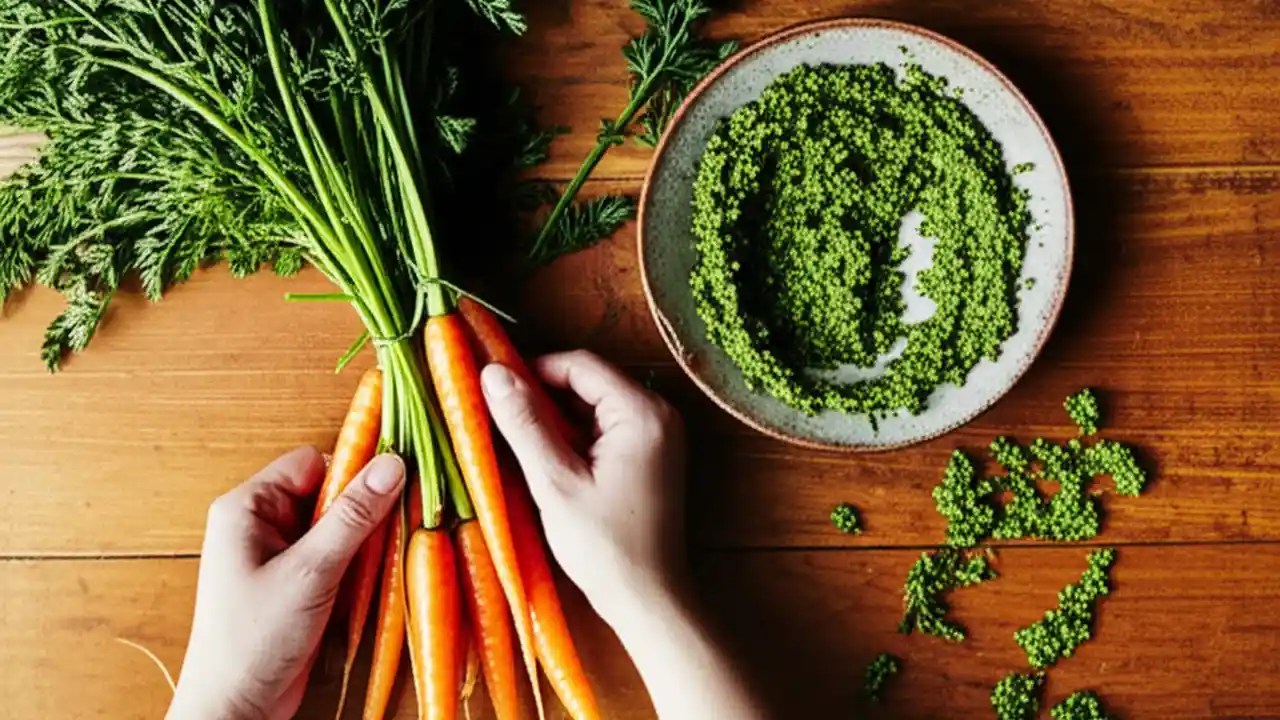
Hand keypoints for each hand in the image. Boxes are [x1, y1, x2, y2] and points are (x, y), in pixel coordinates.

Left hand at [168, 447, 404, 719]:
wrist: (234, 710)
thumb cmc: (254, 640)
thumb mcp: (310, 572)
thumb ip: (353, 516)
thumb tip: (393, 463)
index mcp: (248, 508)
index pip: (312, 463)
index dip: (351, 471)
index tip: (393, 486)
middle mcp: (261, 524)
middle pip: (328, 493)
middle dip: (362, 512)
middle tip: (395, 529)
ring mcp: (278, 556)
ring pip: (338, 527)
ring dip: (363, 543)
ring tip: (381, 563)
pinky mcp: (296, 583)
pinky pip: (337, 557)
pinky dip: (358, 567)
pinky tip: (370, 585)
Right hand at [480, 350, 687, 624]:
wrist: (648, 599)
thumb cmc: (604, 546)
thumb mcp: (556, 482)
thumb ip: (525, 424)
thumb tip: (492, 373)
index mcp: (642, 412)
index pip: (580, 365)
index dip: (533, 370)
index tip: (493, 387)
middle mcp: (658, 413)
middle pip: (589, 382)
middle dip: (542, 396)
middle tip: (499, 416)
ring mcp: (659, 435)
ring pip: (594, 406)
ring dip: (555, 418)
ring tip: (516, 441)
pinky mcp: (651, 456)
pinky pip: (606, 429)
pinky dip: (574, 437)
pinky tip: (545, 460)